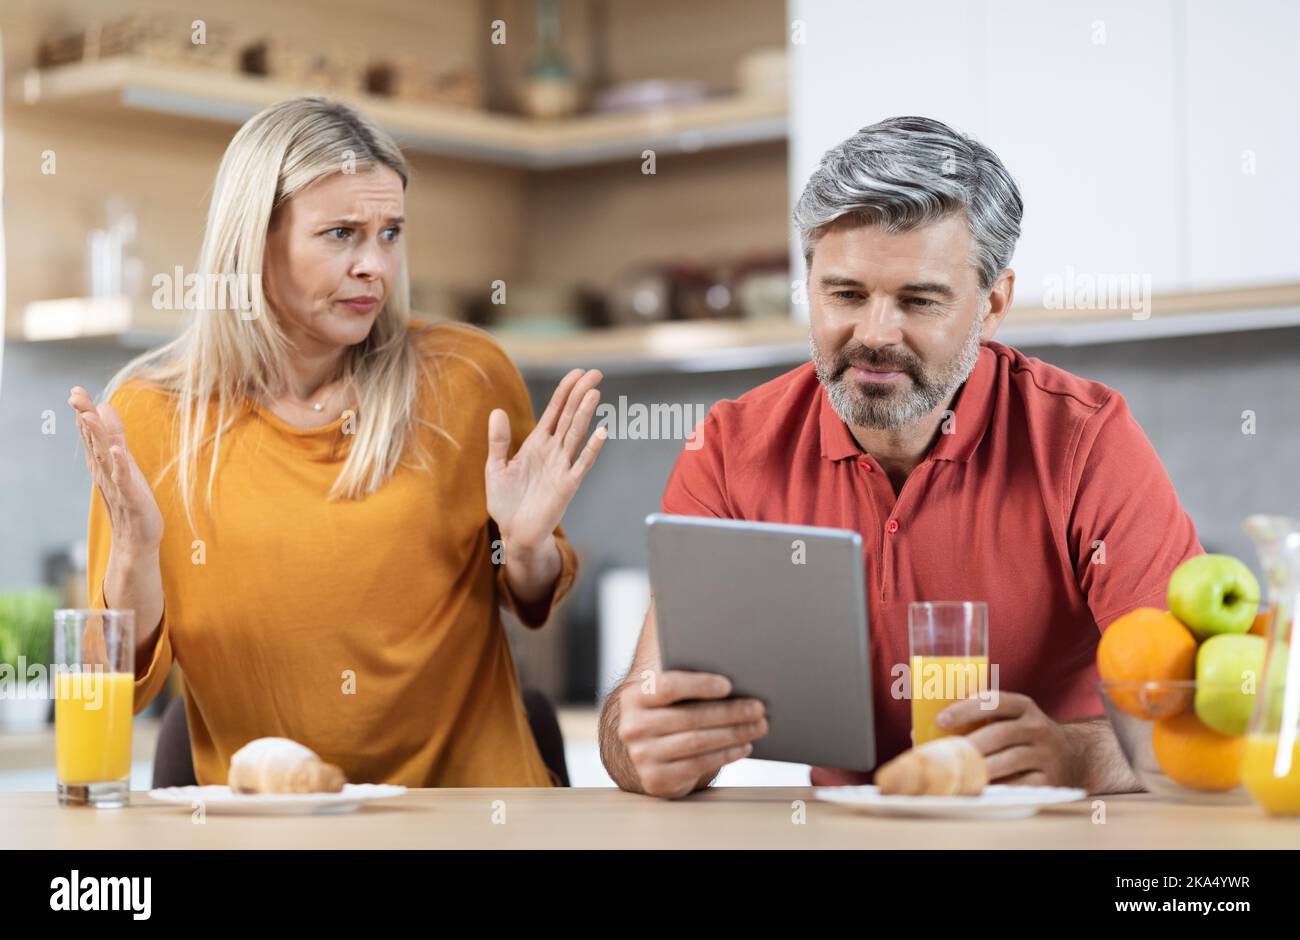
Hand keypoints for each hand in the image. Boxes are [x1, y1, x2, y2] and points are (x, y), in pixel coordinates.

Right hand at [69, 386, 163, 552]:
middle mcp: (104, 471)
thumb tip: (104, 407)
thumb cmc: (131, 499)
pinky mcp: (130, 496)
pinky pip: (122, 478)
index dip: (84, 412)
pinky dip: (118, 464)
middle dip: (85, 417)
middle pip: (92, 440)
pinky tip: (115, 450)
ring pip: (104, 455)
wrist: (136, 539)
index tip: (76, 390)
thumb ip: (114, 436)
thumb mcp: (123, 462)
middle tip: (74, 395)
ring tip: (89, 415)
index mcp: (102, 463)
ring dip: (97, 435)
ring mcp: (115, 484)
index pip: (90, 434)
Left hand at [485, 368, 605, 551]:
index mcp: (537, 444)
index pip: (555, 411)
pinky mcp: (567, 485)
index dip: (566, 391)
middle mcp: (553, 452)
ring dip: (585, 413)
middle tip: (595, 373)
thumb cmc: (506, 502)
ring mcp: (562, 467)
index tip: (578, 372)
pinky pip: (581, 463)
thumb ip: (498, 441)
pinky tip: (602, 431)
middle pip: (570, 416)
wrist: (514, 533)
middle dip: (581, 394)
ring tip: (594, 392)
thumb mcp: (496, 467)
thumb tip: (497, 411)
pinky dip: (592, 448)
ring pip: (576, 434)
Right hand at [617, 670, 767, 798]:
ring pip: (697, 742)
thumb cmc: (666, 712)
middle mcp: (632, 727)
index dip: (699, 685)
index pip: (668, 687)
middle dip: (729, 712)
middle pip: (689, 717)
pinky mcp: (656, 779)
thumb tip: (726, 659)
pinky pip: (698, 765)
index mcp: (633, 697)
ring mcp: (641, 756)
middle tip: (758, 707)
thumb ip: (684, 675)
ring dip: (734, 733)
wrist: (644, 752)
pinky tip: (744, 746)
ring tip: (758, 725)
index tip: (728, 685)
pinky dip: (726, 754)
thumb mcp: (665, 693)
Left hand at [937, 692, 1081, 786]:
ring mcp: (1046, 754)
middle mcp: (1038, 726)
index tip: (941, 720)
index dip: (966, 709)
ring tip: (957, 772)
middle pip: (999, 733)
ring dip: (979, 767)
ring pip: (1008, 760)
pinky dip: (997, 786)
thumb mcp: (1010, 719)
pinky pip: (1019, 784)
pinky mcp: (1050, 780)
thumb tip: (922, 731)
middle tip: (945, 754)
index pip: (994, 701)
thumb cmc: (1023, 735)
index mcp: (1024, 706)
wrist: (1072, 755)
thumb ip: (977, 719)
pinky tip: (980, 787)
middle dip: (968, 744)